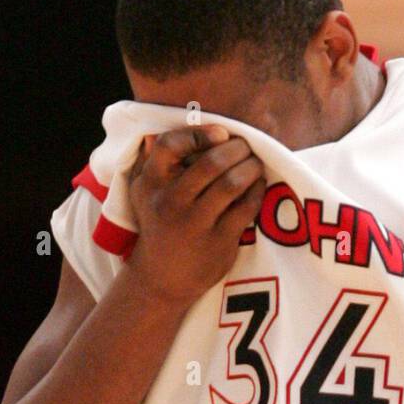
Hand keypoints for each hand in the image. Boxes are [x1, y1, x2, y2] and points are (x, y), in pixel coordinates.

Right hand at [126, 125, 266, 307]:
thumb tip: (185, 124)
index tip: (221, 133)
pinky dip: (257, 191)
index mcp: (151, 184)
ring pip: (232, 184)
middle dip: (236, 148)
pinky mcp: (218, 242)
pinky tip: (258, 185)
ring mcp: (196, 224)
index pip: (171, 145)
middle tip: (246, 146)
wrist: (161, 278)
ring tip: (255, 163)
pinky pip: (246, 208)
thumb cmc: (158, 225)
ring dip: (250, 167)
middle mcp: (171, 203)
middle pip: (211, 163)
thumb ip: (158, 160)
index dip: (199, 133)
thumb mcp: (145, 192)